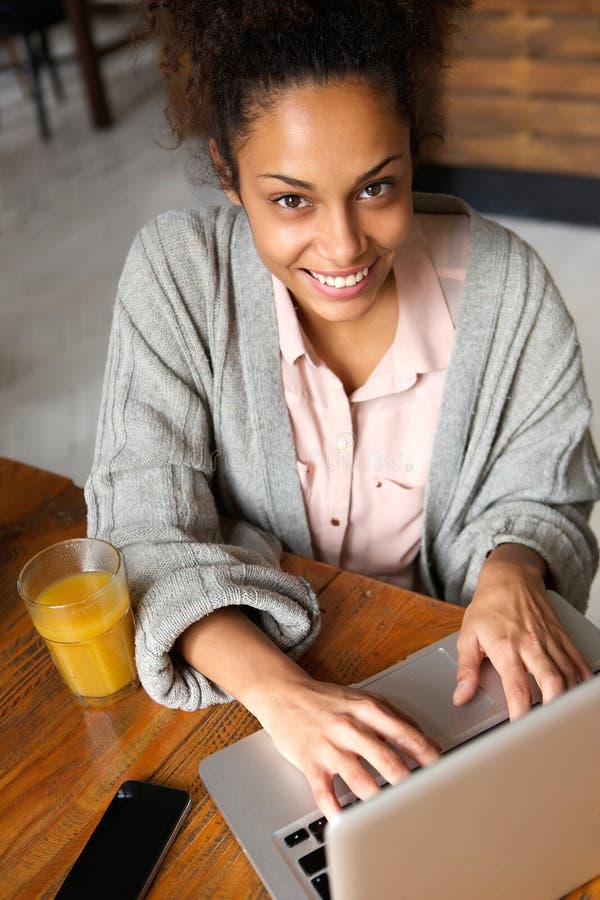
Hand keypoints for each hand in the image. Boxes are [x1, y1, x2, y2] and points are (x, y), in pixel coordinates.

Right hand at [251, 674, 440, 820]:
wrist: (283, 694)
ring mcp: (329, 745)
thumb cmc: (326, 700)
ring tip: (393, 815)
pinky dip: (335, 811)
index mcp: (367, 709)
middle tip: (424, 800)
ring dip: (378, 800)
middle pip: (386, 759)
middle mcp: (350, 726)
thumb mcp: (363, 699)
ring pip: (359, 778)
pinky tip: (345, 822)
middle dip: (409, 783)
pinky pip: (324, 792)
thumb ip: (395, 717)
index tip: (445, 773)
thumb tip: (426, 740)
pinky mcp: (309, 762)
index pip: (406, 734)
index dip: (428, 755)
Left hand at [454, 544, 591, 719]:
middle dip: (553, 707)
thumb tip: (460, 696)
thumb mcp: (467, 635)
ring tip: (562, 716)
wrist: (510, 576)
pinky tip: (578, 693)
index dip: (520, 712)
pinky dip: (582, 679)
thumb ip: (466, 669)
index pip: (516, 687)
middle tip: (548, 727)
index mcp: (505, 647)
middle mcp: (531, 645)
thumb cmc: (488, 606)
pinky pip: (577, 661)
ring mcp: (550, 641)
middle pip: (551, 681)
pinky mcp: (562, 637)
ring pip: (568, 673)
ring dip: (568, 697)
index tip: (519, 730)